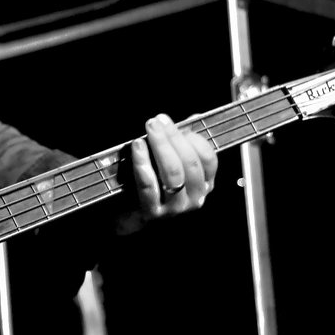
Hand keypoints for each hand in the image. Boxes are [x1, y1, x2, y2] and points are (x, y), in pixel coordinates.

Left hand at [115, 113, 217, 234]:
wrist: (127, 215)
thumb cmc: (151, 184)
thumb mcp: (169, 162)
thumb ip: (182, 142)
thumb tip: (193, 119)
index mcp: (204, 184)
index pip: (207, 158)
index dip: (191, 137)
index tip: (169, 122)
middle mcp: (195, 198)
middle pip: (189, 163)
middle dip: (172, 138)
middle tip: (156, 122)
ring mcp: (175, 208)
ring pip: (173, 173)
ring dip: (160, 147)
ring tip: (148, 131)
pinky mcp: (153, 214)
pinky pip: (150, 186)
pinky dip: (143, 164)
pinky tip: (138, 147)